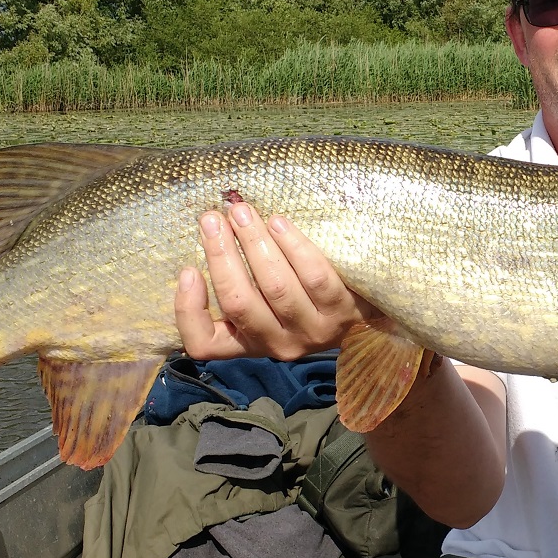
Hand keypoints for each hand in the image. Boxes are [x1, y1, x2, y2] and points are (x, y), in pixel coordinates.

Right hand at [174, 202, 379, 360]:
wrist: (370, 319)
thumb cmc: (305, 301)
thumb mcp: (268, 305)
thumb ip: (243, 283)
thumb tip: (212, 229)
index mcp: (249, 342)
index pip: (204, 345)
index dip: (188, 312)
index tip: (187, 270)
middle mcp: (277, 343)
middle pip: (239, 304)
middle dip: (221, 255)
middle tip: (212, 218)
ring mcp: (312, 330)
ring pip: (276, 287)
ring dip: (255, 243)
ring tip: (243, 212)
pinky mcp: (342, 311)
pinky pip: (315, 276)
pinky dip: (294, 247)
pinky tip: (280, 223)